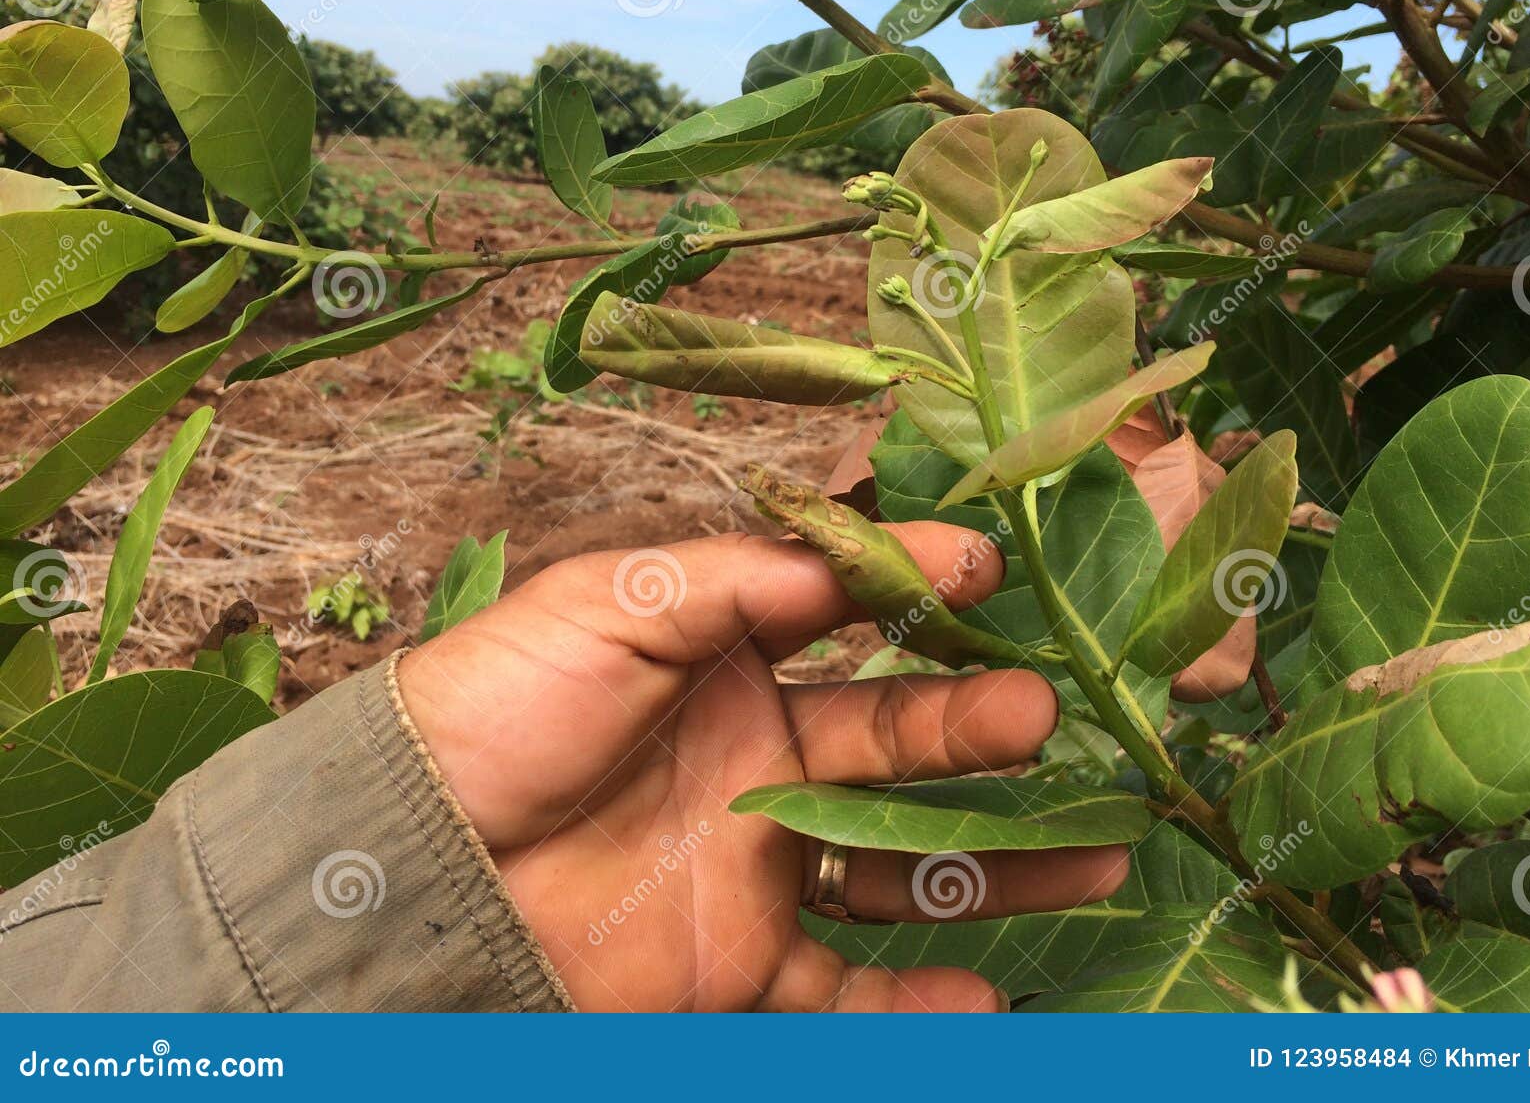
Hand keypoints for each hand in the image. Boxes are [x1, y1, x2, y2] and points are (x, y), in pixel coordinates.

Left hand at [396, 525, 1129, 1011]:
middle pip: (900, 739)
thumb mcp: (607, 611)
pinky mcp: (737, 957)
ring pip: (903, 861)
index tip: (988, 564)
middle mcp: (761, 756)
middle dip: (978, 724)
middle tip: (1046, 712)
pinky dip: (914, 1003)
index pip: (853, 617)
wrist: (407, 859)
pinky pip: (843, 987)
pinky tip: (987, 996)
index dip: (921, 588)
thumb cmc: (496, 707)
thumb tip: (847, 554)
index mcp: (729, 660)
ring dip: (998, 860)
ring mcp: (757, 859)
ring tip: (1096, 850)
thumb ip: (729, 582)